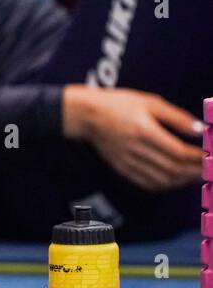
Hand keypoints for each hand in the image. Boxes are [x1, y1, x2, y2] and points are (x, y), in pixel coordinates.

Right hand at [64, 85, 203, 190]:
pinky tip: (174, 179)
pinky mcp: (121, 168)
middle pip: (172, 168)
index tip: (209, 155)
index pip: (178, 151)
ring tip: (195, 174)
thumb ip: (176, 117)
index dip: (198, 156)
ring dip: (182, 180)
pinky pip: (147, 183)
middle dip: (195, 170)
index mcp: (143, 130)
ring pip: (162, 179)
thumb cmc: (118, 104)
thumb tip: (201, 130)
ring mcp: (126, 161)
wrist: (86, 114)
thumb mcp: (149, 102)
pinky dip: (165, 185)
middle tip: (207, 167)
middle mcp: (135, 149)